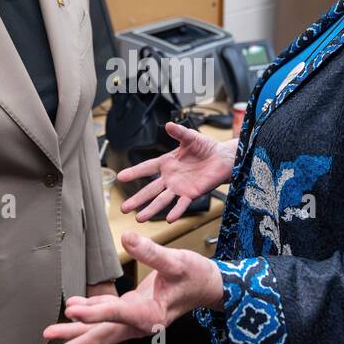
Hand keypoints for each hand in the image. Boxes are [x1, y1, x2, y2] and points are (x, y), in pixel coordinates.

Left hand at [41, 231, 223, 343]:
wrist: (208, 287)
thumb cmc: (196, 276)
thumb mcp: (178, 262)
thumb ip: (151, 253)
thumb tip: (128, 238)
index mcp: (151, 315)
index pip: (117, 314)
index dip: (94, 313)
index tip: (72, 311)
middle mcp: (139, 324)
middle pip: (101, 337)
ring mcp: (133, 320)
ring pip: (99, 331)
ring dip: (73, 334)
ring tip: (49, 337)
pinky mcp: (131, 312)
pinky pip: (105, 318)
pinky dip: (87, 315)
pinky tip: (71, 310)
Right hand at [118, 122, 235, 222]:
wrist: (223, 158)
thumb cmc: (206, 147)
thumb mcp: (190, 137)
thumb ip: (179, 132)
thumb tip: (169, 124)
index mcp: (167, 163)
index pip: (146, 168)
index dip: (134, 172)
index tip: (120, 177)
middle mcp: (170, 178)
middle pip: (150, 190)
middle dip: (137, 199)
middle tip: (124, 208)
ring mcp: (179, 187)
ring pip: (162, 200)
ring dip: (151, 209)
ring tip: (140, 218)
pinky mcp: (192, 194)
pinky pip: (182, 204)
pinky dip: (176, 211)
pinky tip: (169, 219)